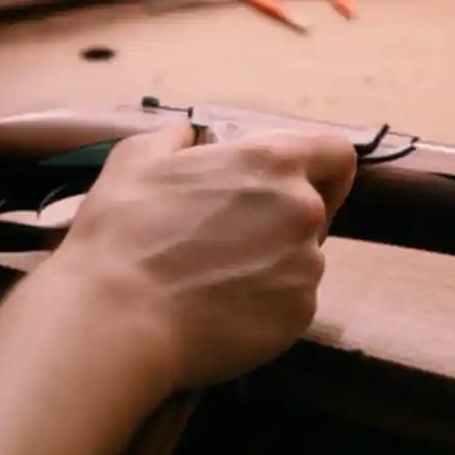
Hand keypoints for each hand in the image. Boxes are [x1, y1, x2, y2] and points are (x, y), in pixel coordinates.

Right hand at [50, 122, 357, 391]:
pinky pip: (290, 302)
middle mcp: (303, 211)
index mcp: (273, 162)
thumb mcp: (138, 158)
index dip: (323, 168)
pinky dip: (263, 304)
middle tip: (230, 237)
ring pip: (301, 260)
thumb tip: (188, 136)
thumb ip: (176, 138)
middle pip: (315, 210)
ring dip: (270, 264)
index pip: (336, 155)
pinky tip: (218, 308)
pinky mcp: (298, 316)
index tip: (300, 183)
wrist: (118, 318)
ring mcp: (306, 268)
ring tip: (214, 279)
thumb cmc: (124, 232)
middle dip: (281, 220)